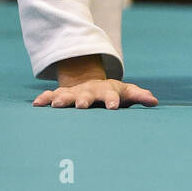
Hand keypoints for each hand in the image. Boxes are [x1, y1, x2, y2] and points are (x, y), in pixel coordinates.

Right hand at [33, 78, 157, 108]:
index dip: (112, 100)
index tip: (113, 107)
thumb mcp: (126, 92)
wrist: (90, 83)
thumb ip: (139, 96)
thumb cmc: (112, 93)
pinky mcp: (61, 95)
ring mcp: (74, 93)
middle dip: (84, 100)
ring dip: (62, 100)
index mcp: (106, 91)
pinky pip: (51, 96)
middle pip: (87, 96)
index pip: (111, 95)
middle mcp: (89, 92)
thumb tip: (155, 101)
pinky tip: (36, 105)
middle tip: (82, 106)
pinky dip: (44, 100)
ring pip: (67, 96)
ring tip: (56, 107)